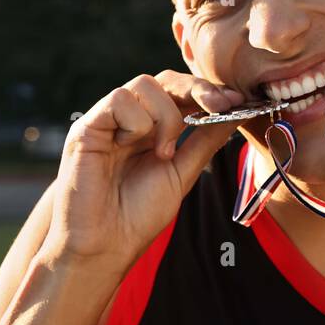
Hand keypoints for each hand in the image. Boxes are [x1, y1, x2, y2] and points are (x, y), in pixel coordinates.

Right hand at [43, 71, 243, 270]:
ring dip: (166, 116)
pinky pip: (120, 100)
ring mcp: (107, 121)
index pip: (180, 92)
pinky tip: (131, 148)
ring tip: (163, 153)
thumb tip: (235, 112)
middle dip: (198, 88)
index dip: (208, 91)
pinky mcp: (87, 127)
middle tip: (221, 106)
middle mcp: (129, 120)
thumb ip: (204, 140)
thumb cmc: (139, 215)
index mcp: (151, 129)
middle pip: (165, 79)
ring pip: (145, 84)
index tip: (237, 100)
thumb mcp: (182, 172)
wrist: (105, 245)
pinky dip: (137, 122)